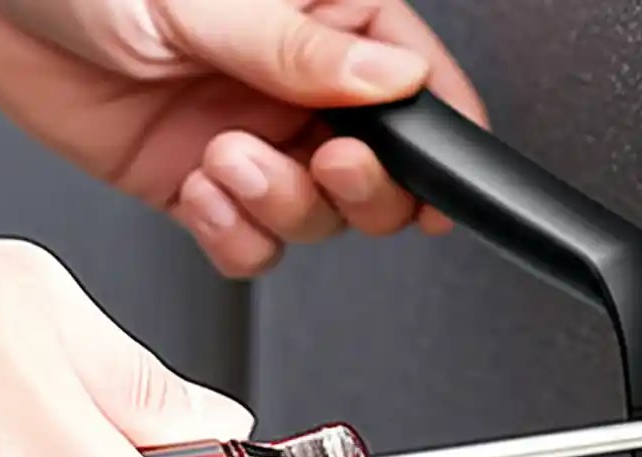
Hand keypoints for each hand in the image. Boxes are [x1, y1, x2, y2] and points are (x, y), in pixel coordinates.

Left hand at [0, 0, 486, 276]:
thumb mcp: (207, 0)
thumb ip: (305, 50)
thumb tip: (399, 79)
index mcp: (330, 21)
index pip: (420, 90)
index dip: (440, 145)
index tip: (433, 184)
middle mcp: (301, 89)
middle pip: (385, 175)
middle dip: (360, 188)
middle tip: (324, 163)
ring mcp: (258, 142)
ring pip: (320, 218)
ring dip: (280, 205)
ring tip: (229, 157)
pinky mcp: (205, 188)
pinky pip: (254, 245)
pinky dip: (235, 236)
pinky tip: (201, 188)